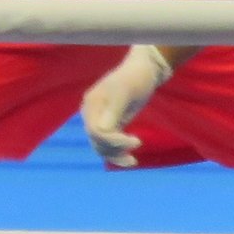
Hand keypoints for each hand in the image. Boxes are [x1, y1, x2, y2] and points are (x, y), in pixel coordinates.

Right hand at [81, 45, 172, 166]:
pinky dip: (117, 153)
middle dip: (116, 148)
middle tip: (138, 144)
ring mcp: (98, 120)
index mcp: (91, 104)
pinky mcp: (108, 124)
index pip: (95, 131)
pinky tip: (129, 159)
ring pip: (100, 146)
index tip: (136, 141)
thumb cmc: (135, 79)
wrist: (143, 71)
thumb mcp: (125, 92)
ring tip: (133, 161)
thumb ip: (113, 111)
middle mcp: (91, 113)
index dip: (113, 141)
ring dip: (115, 156)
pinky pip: (107, 144)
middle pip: (96, 141)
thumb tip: (101, 131)